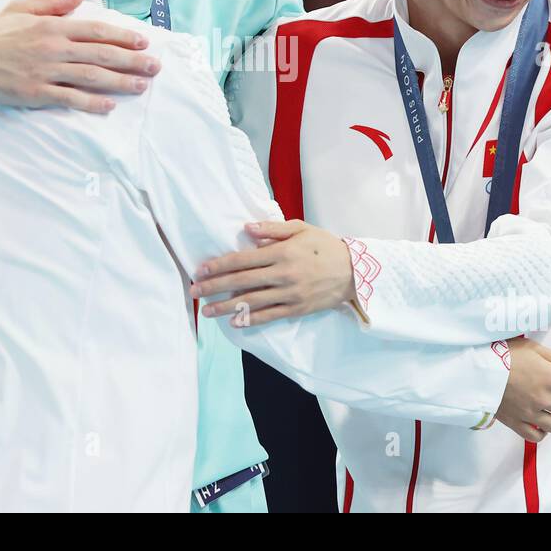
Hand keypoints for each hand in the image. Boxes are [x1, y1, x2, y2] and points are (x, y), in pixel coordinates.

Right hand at [0, 0, 160, 112]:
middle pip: (102, 54)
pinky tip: (110, 105)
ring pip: (92, 77)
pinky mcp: (38, 93)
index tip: (143, 42)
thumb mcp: (20, 8)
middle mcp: (55, 47)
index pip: (97, 31)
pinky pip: (70, 98)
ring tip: (141, 86)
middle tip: (154, 67)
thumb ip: (52, 4)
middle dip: (132, 61)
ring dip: (120, 82)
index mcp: (53, 26)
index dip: (123, 37)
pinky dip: (92, 102)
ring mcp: (47, 71)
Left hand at [191, 220, 354, 325]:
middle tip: (195, 291)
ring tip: (207, 311)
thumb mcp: (301, 229)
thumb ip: (272, 228)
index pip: (243, 260)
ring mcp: (290, 294)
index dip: (220, 265)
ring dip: (226, 307)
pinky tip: (235, 321)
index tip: (201, 269)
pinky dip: (251, 319)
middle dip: (215, 286)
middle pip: (242, 282)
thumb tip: (246, 228)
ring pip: (252, 302)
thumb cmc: (325, 246)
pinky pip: (270, 316)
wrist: (355, 272)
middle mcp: (283, 274)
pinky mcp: (297, 309)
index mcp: (282, 252)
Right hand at [494, 337, 550, 443]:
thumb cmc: (503, 354)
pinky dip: (541, 431)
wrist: (476, 368)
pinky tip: (537, 420)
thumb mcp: (532, 347)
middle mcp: (543, 398)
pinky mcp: (515, 423)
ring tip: (547, 407)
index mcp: (550, 377)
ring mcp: (529, 413)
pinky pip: (536, 437)